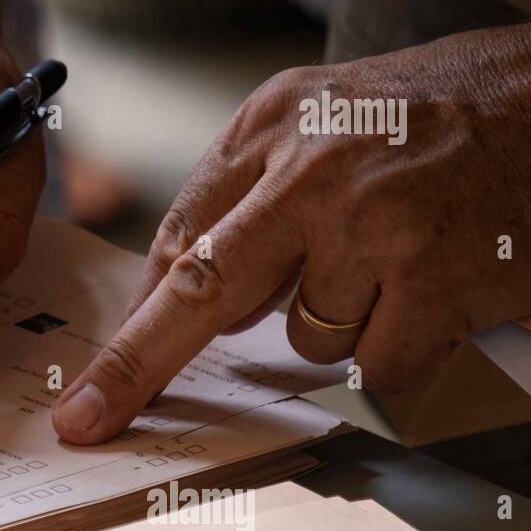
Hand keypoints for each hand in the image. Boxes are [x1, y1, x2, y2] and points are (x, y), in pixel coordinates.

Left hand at [52, 18, 530, 443]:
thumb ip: (249, 193)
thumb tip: (186, 283)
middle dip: (135, 368)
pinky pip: (376, 367)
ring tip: (398, 261)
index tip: (92, 383)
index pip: (177, 241)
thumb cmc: (440, 114)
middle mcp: (310, 170)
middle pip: (199, 295)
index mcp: (270, 126)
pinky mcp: (434, 278)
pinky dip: (400, 351)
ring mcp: (373, 225)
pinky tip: (433, 293)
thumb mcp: (321, 115)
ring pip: (305, 338)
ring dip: (341, 323)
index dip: (133, 323)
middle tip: (90, 416)